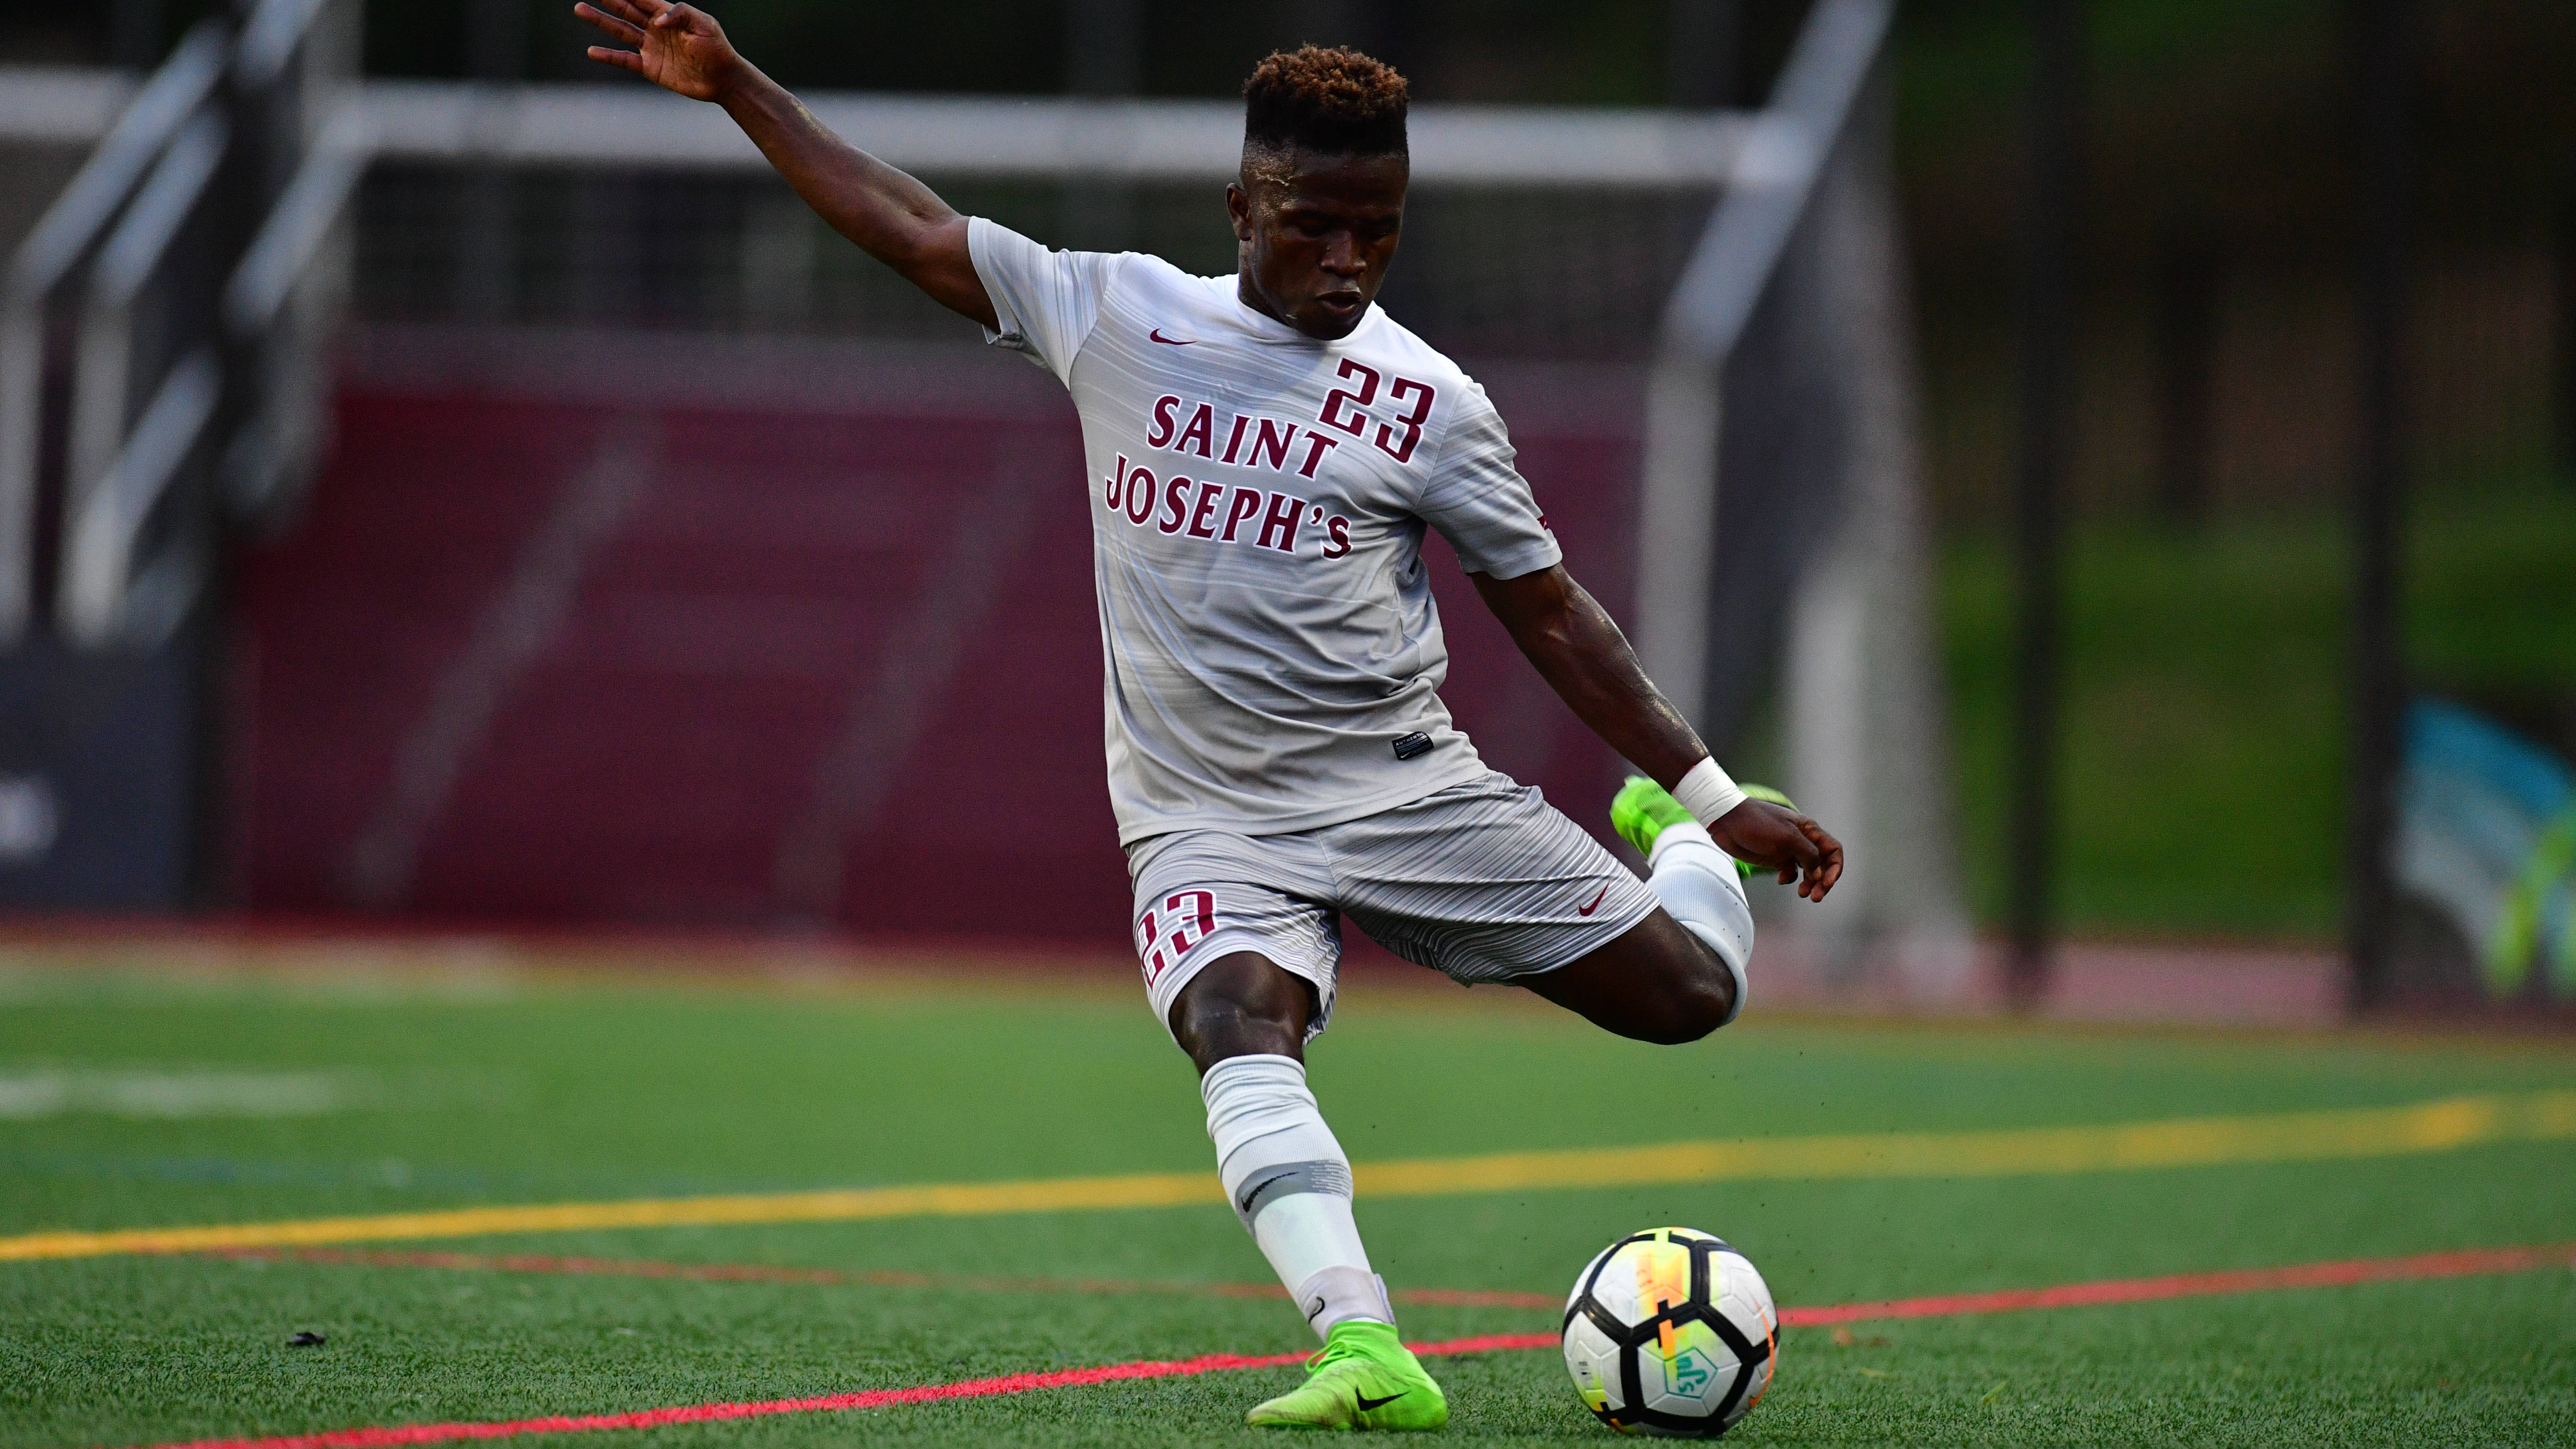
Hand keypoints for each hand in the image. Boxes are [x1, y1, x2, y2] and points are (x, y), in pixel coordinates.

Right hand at [576, 0, 744, 101]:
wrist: (723, 79)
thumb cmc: (717, 49)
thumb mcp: (705, 26)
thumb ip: (682, 14)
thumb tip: (658, 20)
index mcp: (668, 15)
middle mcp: (656, 28)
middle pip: (626, 10)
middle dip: (608, 0)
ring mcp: (651, 47)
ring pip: (620, 31)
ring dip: (601, 21)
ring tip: (581, 9)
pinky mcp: (651, 67)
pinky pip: (625, 60)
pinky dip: (609, 57)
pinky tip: (592, 51)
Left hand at [1709, 799, 1843, 902]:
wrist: (1727, 821)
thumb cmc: (1757, 823)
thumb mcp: (1787, 838)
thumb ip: (1808, 855)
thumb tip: (1819, 874)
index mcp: (1809, 830)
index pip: (1833, 850)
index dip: (1835, 868)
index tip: (1826, 883)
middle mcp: (1802, 840)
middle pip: (1823, 864)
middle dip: (1823, 881)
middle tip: (1816, 897)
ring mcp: (1788, 849)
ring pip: (1808, 870)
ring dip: (1809, 883)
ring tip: (1802, 894)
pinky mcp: (1775, 858)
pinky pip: (1790, 872)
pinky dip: (1789, 879)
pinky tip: (1780, 879)